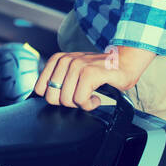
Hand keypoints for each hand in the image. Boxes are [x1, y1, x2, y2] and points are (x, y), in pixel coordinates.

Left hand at [34, 45, 153, 110]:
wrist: (125, 62)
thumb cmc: (100, 71)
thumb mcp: (74, 71)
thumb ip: (59, 80)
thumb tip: (45, 96)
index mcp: (58, 60)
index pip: (39, 89)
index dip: (54, 97)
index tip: (68, 95)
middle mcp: (65, 61)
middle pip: (52, 97)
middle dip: (67, 103)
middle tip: (80, 97)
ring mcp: (77, 66)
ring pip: (66, 100)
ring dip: (81, 104)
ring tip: (90, 96)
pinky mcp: (90, 73)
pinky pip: (80, 100)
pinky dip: (89, 105)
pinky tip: (96, 98)